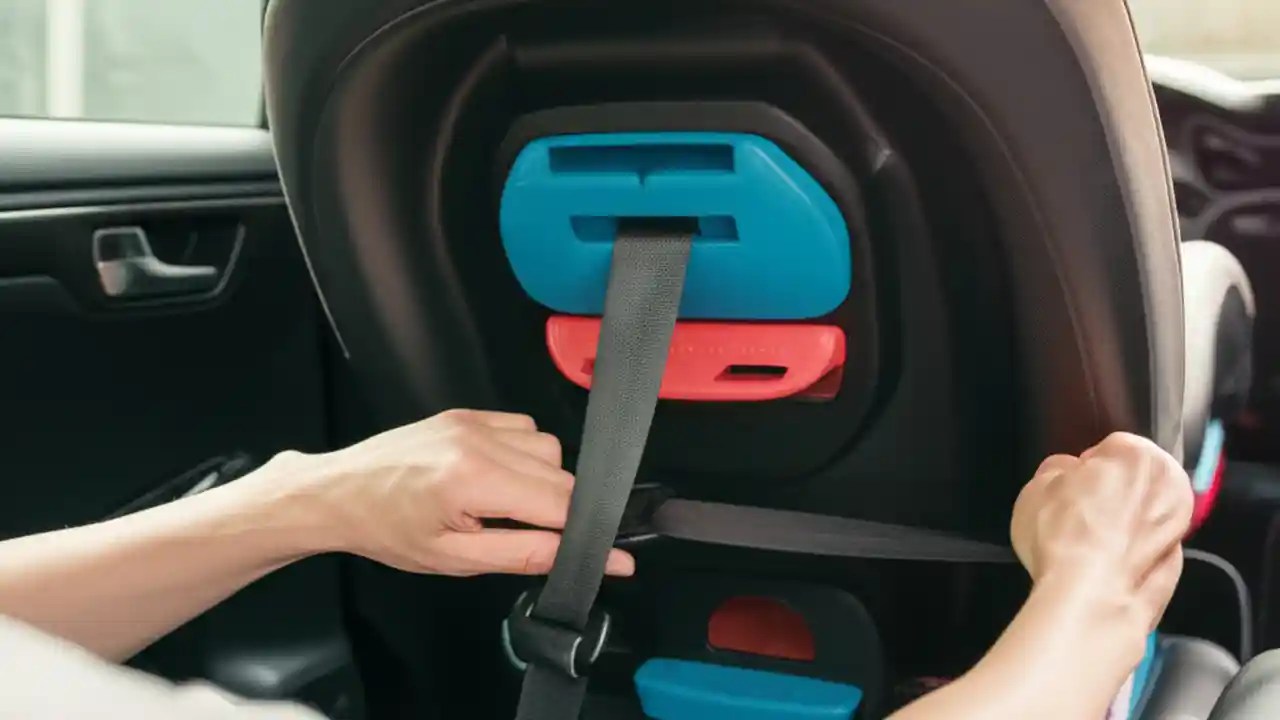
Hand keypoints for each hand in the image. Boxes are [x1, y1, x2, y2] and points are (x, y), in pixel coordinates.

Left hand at [263, 409, 634, 577]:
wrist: (337, 493)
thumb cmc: (387, 532)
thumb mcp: (457, 560)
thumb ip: (529, 556)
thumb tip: (598, 559)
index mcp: (473, 479)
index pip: (561, 504)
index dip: (588, 532)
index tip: (609, 554)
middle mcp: (479, 440)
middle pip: (562, 475)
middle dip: (560, 512)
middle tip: (527, 536)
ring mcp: (473, 421)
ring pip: (548, 448)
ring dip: (543, 481)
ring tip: (503, 508)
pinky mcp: (467, 413)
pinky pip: (524, 429)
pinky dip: (525, 456)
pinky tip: (496, 479)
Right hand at [1011, 432, 1192, 631]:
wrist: (1087, 597)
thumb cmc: (1063, 535)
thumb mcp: (1037, 486)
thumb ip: (1057, 472)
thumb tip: (1068, 475)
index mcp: (1137, 454)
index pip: (1109, 450)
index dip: (1084, 470)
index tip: (1069, 488)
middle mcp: (1169, 485)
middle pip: (1135, 482)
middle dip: (1111, 495)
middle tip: (1077, 515)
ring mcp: (1178, 528)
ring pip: (1145, 518)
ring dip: (1124, 526)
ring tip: (1087, 544)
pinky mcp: (1177, 567)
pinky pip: (1148, 553)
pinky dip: (1132, 557)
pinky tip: (1104, 567)